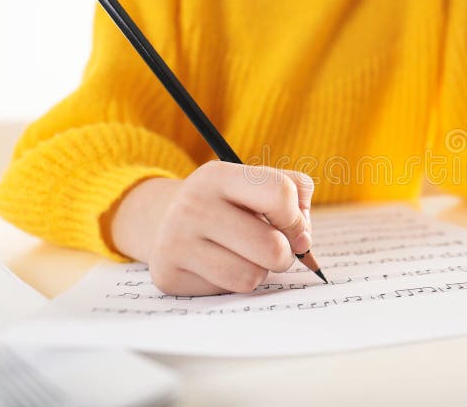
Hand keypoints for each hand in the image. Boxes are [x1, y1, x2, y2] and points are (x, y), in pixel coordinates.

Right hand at [110, 161, 314, 295]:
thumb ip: (294, 195)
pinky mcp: (169, 275)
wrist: (162, 220)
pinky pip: (228, 291)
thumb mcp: (253, 183)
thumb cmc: (226, 204)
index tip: (295, 230)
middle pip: (272, 246)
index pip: (281, 193)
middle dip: (284, 254)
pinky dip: (233, 283)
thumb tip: (303, 239)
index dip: (297, 218)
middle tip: (274, 249)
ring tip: (244, 255)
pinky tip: (219, 265)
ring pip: (252, 276)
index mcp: (218, 175)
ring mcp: (176, 241)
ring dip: (259, 271)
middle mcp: (193, 205)